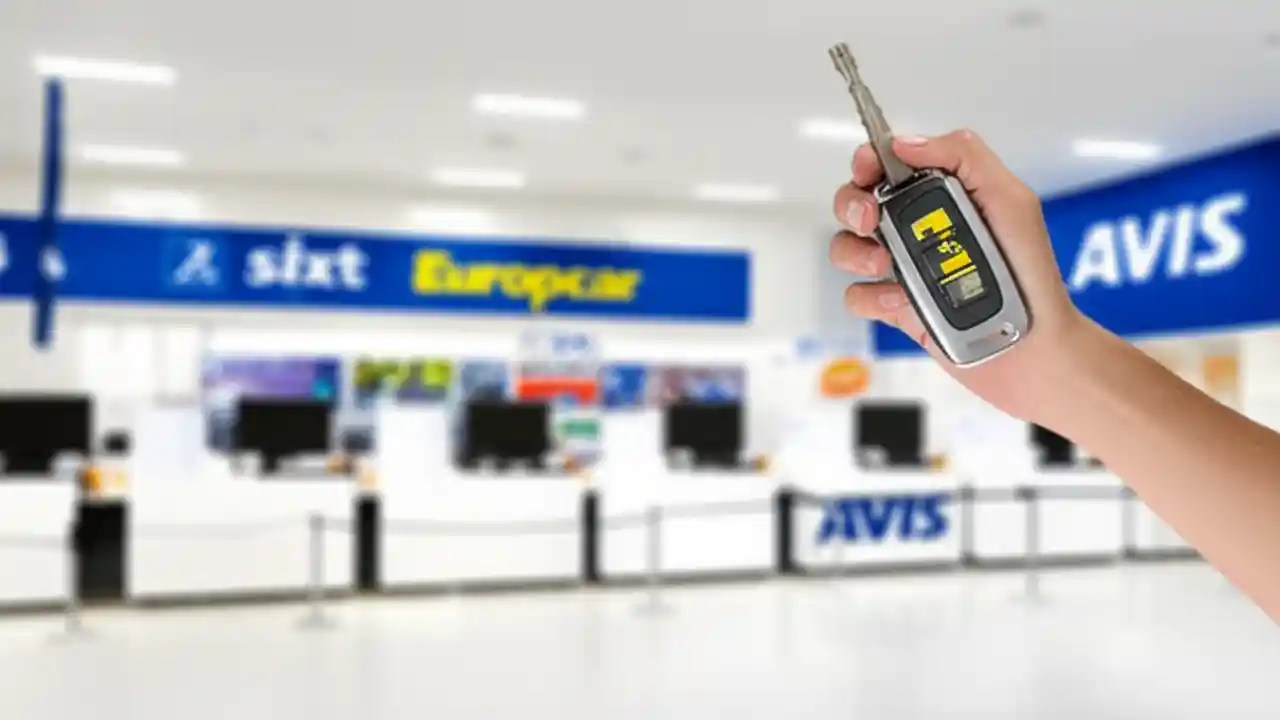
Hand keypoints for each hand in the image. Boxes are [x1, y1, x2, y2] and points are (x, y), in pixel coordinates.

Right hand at [830, 130, 1095, 424]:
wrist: (1031, 345)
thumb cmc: (1030, 274)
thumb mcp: (1010, 200)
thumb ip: (964, 158)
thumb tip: (907, 144)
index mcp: (942, 195)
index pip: (890, 164)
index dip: (869, 161)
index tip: (869, 169)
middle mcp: (917, 228)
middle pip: (856, 201)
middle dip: (852, 205)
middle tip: (870, 219)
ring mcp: (902, 267)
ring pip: (846, 247)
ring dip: (857, 252)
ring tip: (888, 265)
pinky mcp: (895, 306)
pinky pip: (858, 294)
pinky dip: (873, 297)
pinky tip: (904, 301)